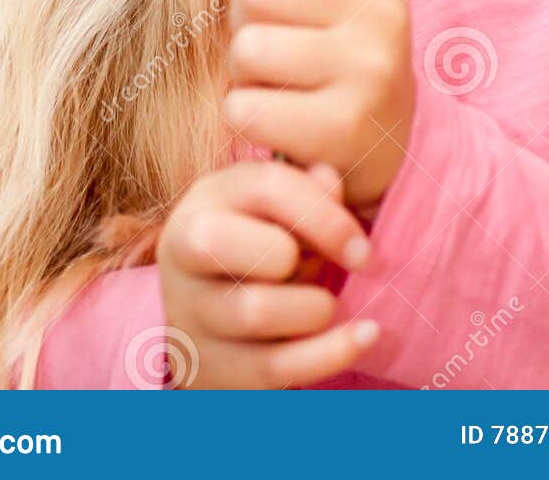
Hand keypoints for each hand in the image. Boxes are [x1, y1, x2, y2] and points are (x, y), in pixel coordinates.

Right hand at [157, 158, 379, 388]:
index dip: (325, 215)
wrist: (206, 319)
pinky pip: (272, 367)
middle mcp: (184, 252)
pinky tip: (364, 336)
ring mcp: (190, 314)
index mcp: (206, 200)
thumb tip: (329, 180)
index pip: (267, 187)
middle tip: (326, 271)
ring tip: (327, 305)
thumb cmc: (257, 245)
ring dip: (312, 308)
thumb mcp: (275, 208)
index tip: (361, 249)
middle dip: (294, 257)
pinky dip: (329, 353)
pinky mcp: (210, 368)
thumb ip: (307, 187)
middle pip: (233, 244)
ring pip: (254, 310)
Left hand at [211, 0, 415, 208]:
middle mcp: (381, 11)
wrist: (383, 139)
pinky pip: (245, 108)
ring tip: (273, 79)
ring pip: (248, 49)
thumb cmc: (329, 46)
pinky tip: (277, 117)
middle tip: (268, 40)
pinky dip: (243, 113)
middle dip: (241, 17)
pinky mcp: (345, 128)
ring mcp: (369, 70)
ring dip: (241, 70)